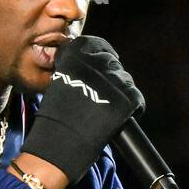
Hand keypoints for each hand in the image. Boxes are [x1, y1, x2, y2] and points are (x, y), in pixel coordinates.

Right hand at [20, 35, 145, 186]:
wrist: (59, 143)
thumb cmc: (52, 119)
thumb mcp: (57, 82)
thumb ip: (73, 70)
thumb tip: (87, 69)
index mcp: (76, 55)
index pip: (96, 45)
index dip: (101, 53)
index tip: (100, 64)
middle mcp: (96, 63)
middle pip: (112, 63)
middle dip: (110, 76)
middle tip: (103, 93)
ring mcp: (114, 81)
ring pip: (125, 81)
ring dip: (120, 91)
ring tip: (108, 108)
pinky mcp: (127, 99)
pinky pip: (136, 99)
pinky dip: (132, 107)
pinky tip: (121, 117)